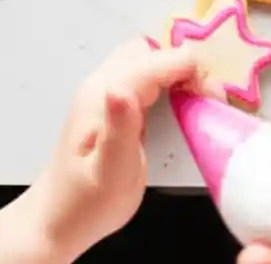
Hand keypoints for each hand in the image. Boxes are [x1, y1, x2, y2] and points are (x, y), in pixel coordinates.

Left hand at [32, 39, 202, 259]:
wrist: (58, 219)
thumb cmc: (87, 203)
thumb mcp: (110, 172)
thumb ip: (120, 128)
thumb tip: (124, 89)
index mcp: (102, 95)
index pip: (155, 61)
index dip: (190, 72)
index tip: (212, 98)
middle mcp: (100, 84)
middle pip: (150, 51)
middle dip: (184, 67)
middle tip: (204, 100)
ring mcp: (102, 91)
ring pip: (147, 59)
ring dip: (175, 72)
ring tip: (195, 102)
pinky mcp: (109, 103)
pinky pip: (143, 76)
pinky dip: (166, 82)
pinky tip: (177, 106)